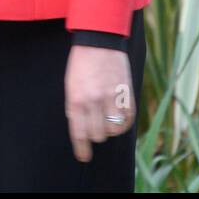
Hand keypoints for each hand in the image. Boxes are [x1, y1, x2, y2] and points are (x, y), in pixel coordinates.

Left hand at [64, 43, 135, 162]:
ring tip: (106, 115)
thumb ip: (75, 107)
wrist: (99, 42)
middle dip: (95, 133)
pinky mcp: (127, 95)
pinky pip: (127, 121)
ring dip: (109, 127)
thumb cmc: (81, 65)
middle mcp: (93, 101)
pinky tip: (118, 114)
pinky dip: (123, 122)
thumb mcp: (71, 86)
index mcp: (75, 99)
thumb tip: (82, 130)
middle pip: (97, 135)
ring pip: (112, 130)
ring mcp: (111, 98)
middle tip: (95, 123)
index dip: (82, 148)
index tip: (84, 156)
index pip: (79, 133)